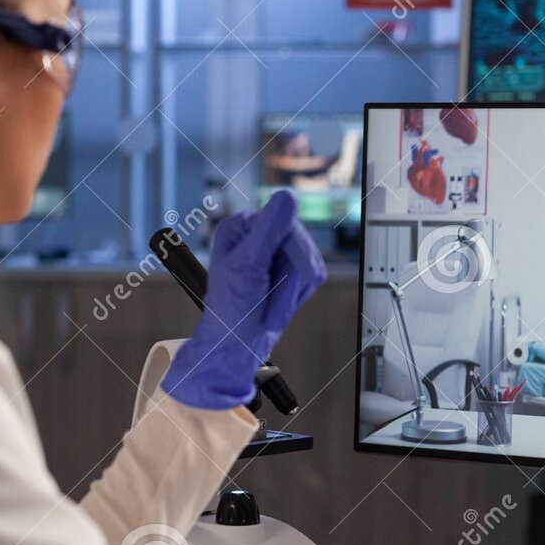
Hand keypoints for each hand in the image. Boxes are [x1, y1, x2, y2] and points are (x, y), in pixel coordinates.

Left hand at [160, 190, 326, 409]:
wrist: (237, 348)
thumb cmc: (232, 311)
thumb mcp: (247, 265)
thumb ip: (269, 230)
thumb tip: (288, 196)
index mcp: (241, 228)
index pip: (284, 221)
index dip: (288, 251)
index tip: (275, 276)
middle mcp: (258, 236)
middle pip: (299, 243)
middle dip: (289, 278)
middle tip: (270, 301)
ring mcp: (275, 255)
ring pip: (309, 261)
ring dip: (293, 291)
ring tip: (271, 308)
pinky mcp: (289, 272)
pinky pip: (313, 276)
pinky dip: (299, 296)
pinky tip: (280, 306)